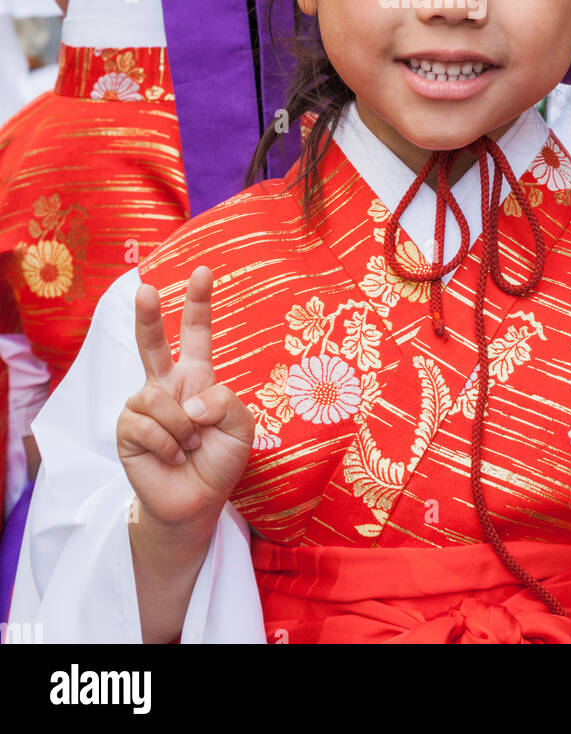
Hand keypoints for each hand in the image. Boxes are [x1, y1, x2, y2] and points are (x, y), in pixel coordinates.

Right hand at [117, 266, 253, 530]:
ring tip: (189, 446)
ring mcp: (143, 405)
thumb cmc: (219, 461)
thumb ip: (225, 402)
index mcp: (197, 378)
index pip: (196, 333)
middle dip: (148, 315)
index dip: (199, 302)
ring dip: (181, 428)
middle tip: (146, 289)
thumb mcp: (241, 428)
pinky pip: (146, 423)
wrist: (196, 502)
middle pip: (151, 343)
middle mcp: (167, 386)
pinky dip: (166, 444)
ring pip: (157, 397)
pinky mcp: (126, 429)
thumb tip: (189, 401)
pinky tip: (172, 457)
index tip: (203, 270)